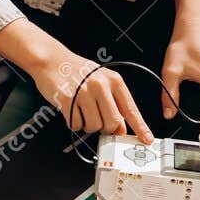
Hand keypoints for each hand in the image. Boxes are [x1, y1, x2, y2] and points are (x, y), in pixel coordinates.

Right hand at [33, 47, 153, 143]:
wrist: (52, 60)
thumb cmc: (79, 73)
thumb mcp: (102, 81)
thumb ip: (114, 103)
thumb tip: (120, 129)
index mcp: (114, 80)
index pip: (130, 109)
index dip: (140, 127)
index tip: (147, 139)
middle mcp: (100, 85)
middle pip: (112, 123)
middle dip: (106, 128)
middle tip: (98, 120)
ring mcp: (83, 92)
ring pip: (93, 126)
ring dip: (87, 125)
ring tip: (82, 110)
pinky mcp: (66, 99)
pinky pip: (75, 125)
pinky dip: (74, 123)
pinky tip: (72, 110)